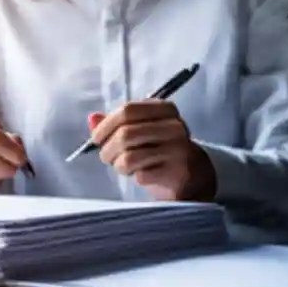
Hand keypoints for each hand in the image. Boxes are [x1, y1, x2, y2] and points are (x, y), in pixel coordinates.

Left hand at [89, 100, 215, 201]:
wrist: (195, 177)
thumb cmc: (160, 150)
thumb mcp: (140, 131)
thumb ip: (116, 123)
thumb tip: (92, 118)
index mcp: (165, 109)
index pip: (127, 110)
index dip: (106, 125)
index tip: (97, 138)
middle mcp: (175, 126)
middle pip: (125, 134)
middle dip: (107, 149)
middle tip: (107, 157)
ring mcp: (178, 149)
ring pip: (130, 156)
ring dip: (118, 164)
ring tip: (123, 166)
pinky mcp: (178, 172)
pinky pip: (140, 174)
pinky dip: (134, 176)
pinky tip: (141, 174)